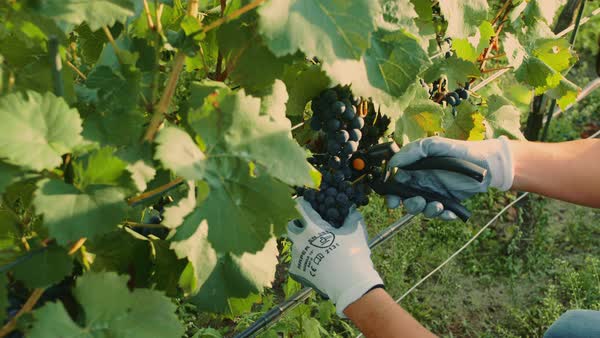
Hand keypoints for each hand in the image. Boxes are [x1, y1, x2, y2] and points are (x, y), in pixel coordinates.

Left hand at [287, 198, 382, 315]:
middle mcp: (299, 240)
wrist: (349, 283)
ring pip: (293, 245)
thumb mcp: (355, 231)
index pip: (300, 207)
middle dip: (298, 224)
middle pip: (291, 226)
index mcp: (312, 227)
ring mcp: (296, 256)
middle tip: (309, 227)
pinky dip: (304, 261)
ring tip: (315, 249)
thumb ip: (352, 217)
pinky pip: (296, 262)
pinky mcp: (296, 271)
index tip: (307, 203)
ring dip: (301, 243)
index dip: (304, 203)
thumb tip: (351, 208)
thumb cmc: (353, 254)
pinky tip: (315, 264)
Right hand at [385, 136, 513, 219]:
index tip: (393, 200)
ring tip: (439, 205)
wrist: (488, 163)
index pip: (395, 185)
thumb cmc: (459, 151)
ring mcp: (434, 194)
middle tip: (419, 201)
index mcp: (414, 170)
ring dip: (428, 211)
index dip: (391, 194)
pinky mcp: (448, 203)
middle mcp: (421, 183)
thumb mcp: (435, 145)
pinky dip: (444, 216)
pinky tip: (450, 212)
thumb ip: (413, 151)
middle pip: (406, 201)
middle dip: (410, 205)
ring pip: (423, 209)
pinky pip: (441, 214)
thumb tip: (392, 164)